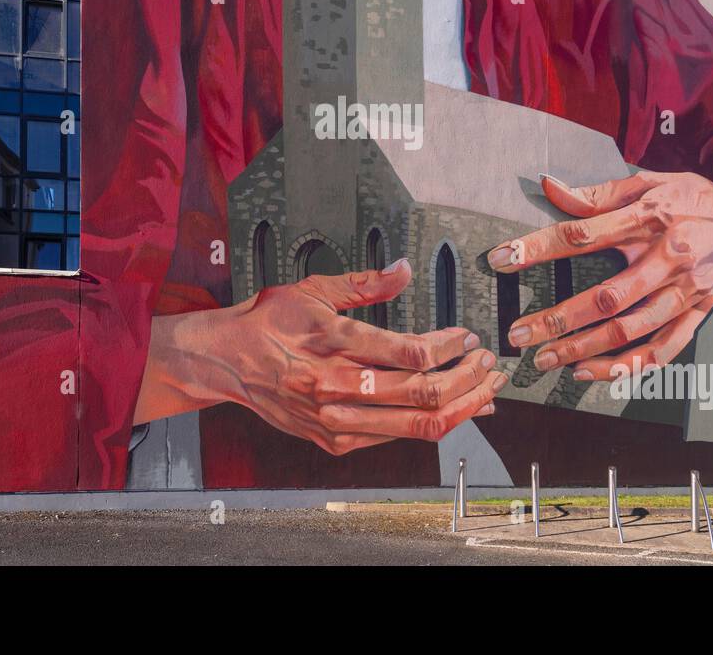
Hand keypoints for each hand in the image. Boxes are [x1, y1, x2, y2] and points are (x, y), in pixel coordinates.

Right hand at [135, 259, 506, 454]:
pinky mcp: (336, 441)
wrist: (225, 361)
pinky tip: (454, 410)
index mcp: (335, 344)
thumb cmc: (266, 324)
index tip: (466, 336)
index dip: (450, 347)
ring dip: (460, 407)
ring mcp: (337, 421)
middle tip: (487, 363)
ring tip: (485, 390)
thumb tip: (404, 270)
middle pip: (423, 395)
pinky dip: (431, 424)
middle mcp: (337, 388)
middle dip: (468, 379)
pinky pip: (396, 438)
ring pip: (417, 426)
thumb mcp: (314, 289)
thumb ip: (366, 282)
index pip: (411, 355)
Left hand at [485, 154, 712, 380]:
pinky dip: (628, 367)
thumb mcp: (649, 182)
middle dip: (556, 319)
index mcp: (648, 218)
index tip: (502, 259)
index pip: (582, 235)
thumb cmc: (694, 198)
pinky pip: (663, 351)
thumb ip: (597, 192)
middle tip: (520, 334)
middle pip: (604, 296)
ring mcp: (687, 290)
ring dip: (584, 349)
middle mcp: (668, 257)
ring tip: (547, 360)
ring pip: (630, 331)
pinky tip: (594, 373)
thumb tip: (549, 188)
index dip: (538, 248)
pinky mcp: (701, 313)